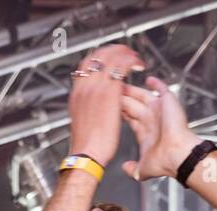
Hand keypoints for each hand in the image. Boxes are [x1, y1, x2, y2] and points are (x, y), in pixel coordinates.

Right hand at [68, 44, 144, 167]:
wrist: (87, 155)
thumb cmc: (87, 145)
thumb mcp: (82, 120)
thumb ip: (88, 107)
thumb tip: (96, 104)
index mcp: (77, 93)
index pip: (87, 64)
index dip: (101, 56)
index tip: (111, 56)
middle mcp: (84, 87)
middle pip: (97, 56)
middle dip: (114, 50)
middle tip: (126, 52)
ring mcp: (95, 88)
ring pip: (110, 58)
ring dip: (124, 53)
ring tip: (135, 57)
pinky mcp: (109, 93)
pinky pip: (120, 67)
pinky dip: (131, 62)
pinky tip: (138, 64)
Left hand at [119, 77, 202, 181]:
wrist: (177, 155)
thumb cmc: (164, 162)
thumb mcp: (142, 170)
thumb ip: (133, 169)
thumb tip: (126, 169)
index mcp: (146, 133)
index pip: (130, 119)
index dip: (121, 113)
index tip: (111, 108)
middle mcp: (152, 121)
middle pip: (133, 105)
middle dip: (123, 99)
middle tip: (112, 92)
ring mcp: (159, 111)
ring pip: (142, 96)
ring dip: (132, 91)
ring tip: (122, 84)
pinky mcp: (168, 102)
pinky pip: (162, 89)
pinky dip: (156, 83)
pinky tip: (149, 79)